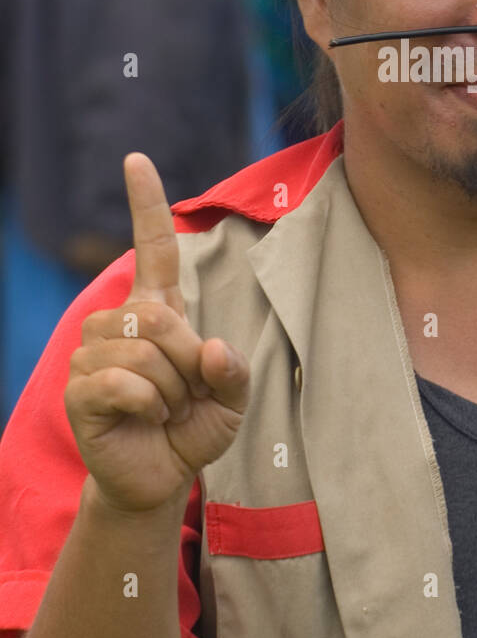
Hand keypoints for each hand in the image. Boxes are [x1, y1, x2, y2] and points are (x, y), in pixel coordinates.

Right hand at [65, 153, 249, 512]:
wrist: (160, 479)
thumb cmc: (194, 428)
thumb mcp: (234, 398)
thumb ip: (235, 370)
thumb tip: (211, 347)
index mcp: (158, 309)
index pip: (152, 247)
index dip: (145, 202)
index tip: (136, 159)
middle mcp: (119, 321)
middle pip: (165, 318)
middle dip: (191, 365)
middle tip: (187, 396)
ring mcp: (92, 352)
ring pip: (148, 352)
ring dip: (173, 391)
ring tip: (165, 410)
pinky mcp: (80, 388)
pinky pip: (127, 383)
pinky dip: (151, 406)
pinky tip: (145, 420)